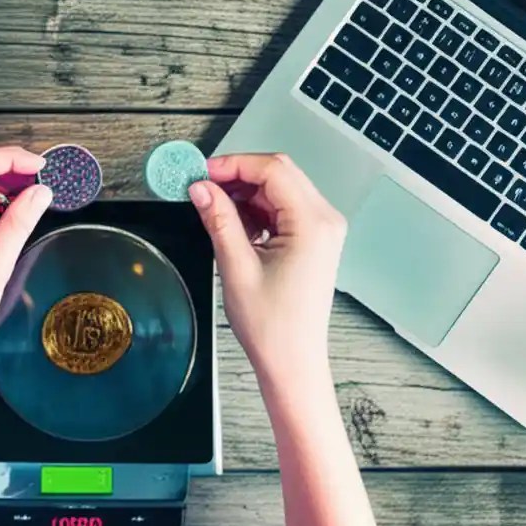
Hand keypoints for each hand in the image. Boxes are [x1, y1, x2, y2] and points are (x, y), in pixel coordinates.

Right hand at [188, 153, 346, 372]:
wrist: (292, 361)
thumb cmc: (273, 326)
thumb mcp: (236, 268)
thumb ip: (218, 220)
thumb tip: (201, 188)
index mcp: (313, 225)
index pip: (273, 170)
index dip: (233, 165)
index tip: (202, 173)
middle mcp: (324, 221)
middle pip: (279, 174)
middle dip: (237, 175)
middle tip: (202, 185)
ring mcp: (321, 230)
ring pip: (279, 189)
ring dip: (245, 193)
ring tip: (214, 209)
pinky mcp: (313, 239)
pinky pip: (282, 208)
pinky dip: (256, 209)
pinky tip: (235, 224)